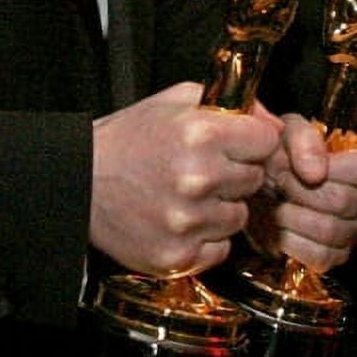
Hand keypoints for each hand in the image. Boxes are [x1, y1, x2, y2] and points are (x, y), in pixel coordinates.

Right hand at [88, 81, 280, 276]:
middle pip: (256, 179)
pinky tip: (179, 221)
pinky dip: (205, 239)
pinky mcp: (178, 256)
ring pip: (239, 217)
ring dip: (221, 208)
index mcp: (202, 133)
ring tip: (186, 195)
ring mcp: (188, 221)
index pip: (268, 140)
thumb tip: (276, 123)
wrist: (79, 184)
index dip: (251, 142)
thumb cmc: (130, 138)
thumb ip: (234, 104)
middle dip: (236, 174)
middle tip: (202, 169)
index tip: (233, 144)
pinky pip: (220, 248)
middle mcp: (198, 178)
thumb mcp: (179, 100)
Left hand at [251, 113, 356, 273]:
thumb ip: (304, 140)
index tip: (298, 166)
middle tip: (278, 182)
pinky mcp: (336, 254)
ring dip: (293, 217)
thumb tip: (316, 172)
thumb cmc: (281, 155)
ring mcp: (355, 228)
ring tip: (278, 202)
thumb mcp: (288, 131)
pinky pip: (320, 256)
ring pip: (330, 231)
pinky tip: (282, 226)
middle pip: (342, 201)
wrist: (261, 185)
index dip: (330, 168)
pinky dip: (293, 242)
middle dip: (300, 192)